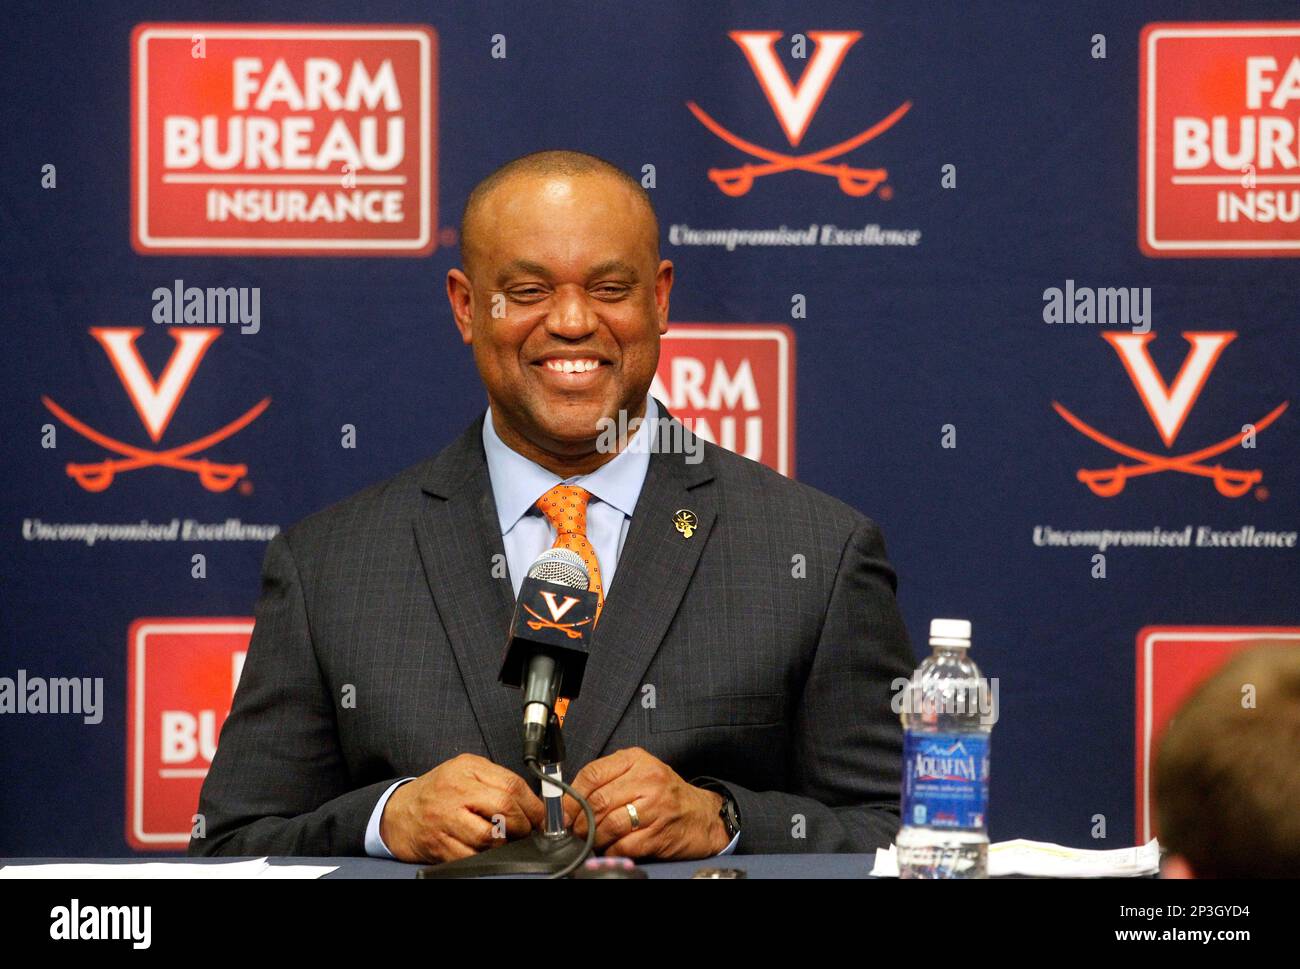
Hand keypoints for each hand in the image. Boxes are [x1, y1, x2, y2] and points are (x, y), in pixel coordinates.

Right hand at [379, 753, 544, 862]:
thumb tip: (534, 802)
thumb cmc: (438, 792)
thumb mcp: (466, 772)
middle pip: (504, 807)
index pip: (511, 784)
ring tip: (504, 839)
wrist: (398, 813)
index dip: (533, 804)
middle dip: (522, 824)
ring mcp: (445, 819)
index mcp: (466, 769)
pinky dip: (485, 856)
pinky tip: (485, 849)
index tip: (541, 816)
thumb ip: (497, 780)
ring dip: (505, 842)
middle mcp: (455, 791)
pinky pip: (472, 856)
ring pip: (490, 836)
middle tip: (525, 830)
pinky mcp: (439, 845)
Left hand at [561, 747, 728, 858]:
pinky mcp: (659, 833)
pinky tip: (611, 848)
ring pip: (609, 825)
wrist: (703, 815)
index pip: (593, 774)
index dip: (571, 796)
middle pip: (598, 801)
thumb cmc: (665, 794)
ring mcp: (656, 807)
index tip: (563, 812)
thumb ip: (609, 780)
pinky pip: (624, 845)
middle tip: (574, 830)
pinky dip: (611, 850)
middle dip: (579, 821)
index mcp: (637, 760)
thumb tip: (570, 801)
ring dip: (593, 838)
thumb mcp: (639, 773)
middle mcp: (648, 780)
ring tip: (591, 840)